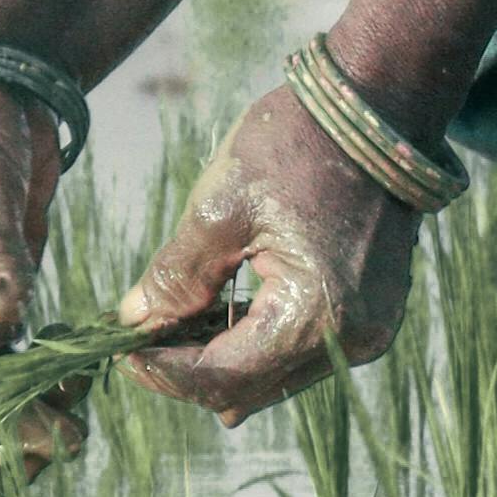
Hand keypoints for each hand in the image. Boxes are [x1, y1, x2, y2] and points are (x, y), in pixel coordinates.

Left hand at [118, 82, 416, 417]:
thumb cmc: (297, 146)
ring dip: (221, 359)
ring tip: (174, 326)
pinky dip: (257, 342)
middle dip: (188, 370)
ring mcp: (369, 332)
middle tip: (140, 338)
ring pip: (274, 376)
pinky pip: (302, 351)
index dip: (163, 372)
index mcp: (315, 314)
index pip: (222, 377)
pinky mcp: (372, 316)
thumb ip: (175, 277)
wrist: (376, 108)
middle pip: (248, 388)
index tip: (120, 353)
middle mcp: (350, 340)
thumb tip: (134, 323)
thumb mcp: (219, 208)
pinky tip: (221, 320)